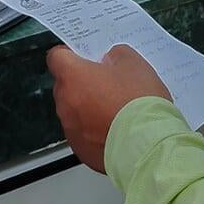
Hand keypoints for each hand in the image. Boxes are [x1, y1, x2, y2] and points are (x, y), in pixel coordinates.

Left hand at [49, 44, 170, 171]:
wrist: (147, 146)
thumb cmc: (139, 105)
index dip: (70, 55)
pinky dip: (95, 131)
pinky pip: (83, 134)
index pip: (56, 57)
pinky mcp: (80, 149)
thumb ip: (117, 54)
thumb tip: (111, 59)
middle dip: (83, 83)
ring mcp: (71, 129)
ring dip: (89, 108)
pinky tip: (117, 129)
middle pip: (66, 85)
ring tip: (116, 110)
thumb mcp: (135, 64)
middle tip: (109, 84)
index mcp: (73, 76)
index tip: (83, 56)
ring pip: (74, 111)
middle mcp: (65, 103)